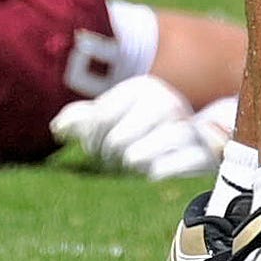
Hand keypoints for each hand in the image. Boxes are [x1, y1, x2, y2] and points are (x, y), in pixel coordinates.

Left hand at [52, 74, 228, 182]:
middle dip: (108, 155)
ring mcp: (184, 126)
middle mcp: (164, 101)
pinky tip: (153, 169)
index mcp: (142, 87)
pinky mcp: (198, 153)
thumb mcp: (119, 114)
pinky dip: (151, 173)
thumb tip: (56, 128)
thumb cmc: (149, 125)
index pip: (100, 116)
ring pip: (135, 157)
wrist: (204, 135)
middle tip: (114, 158)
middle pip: (115, 140)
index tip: (94, 146)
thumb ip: (84, 118)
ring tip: (133, 161)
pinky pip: (160, 171)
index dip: (90, 138)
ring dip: (130, 165)